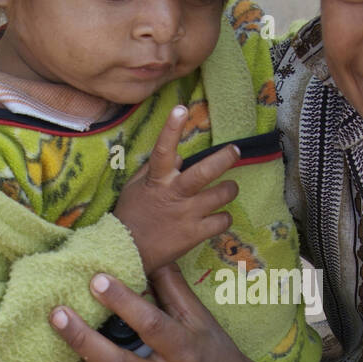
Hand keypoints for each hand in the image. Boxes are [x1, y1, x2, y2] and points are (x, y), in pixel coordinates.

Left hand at [50, 263, 257, 361]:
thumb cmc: (216, 356)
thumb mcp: (202, 320)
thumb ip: (173, 289)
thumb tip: (148, 255)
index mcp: (186, 352)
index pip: (150, 324)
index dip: (121, 301)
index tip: (96, 279)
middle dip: (81, 337)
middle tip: (56, 314)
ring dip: (86, 358)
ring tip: (78, 337)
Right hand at [113, 105, 240, 274]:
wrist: (127, 252)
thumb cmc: (131, 216)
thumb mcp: (136, 188)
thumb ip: (155, 169)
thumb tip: (176, 155)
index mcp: (157, 180)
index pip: (164, 149)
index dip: (172, 128)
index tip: (181, 109)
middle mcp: (175, 194)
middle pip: (205, 172)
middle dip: (224, 158)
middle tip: (235, 150)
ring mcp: (188, 214)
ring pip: (222, 195)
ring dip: (229, 189)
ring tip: (229, 188)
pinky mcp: (196, 234)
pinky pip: (223, 221)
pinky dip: (224, 218)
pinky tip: (218, 218)